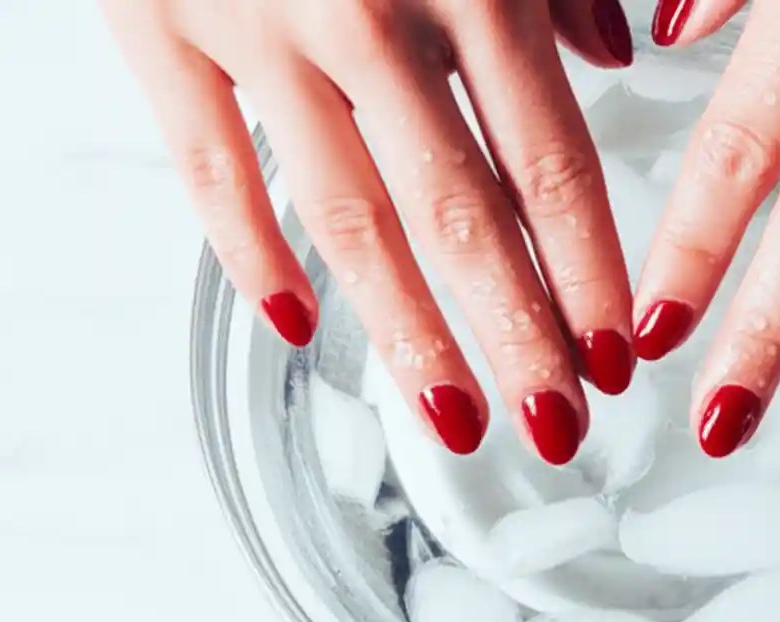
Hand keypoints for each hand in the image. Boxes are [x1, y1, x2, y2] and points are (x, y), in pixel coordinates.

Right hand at [102, 0, 636, 464]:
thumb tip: (616, 58)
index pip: (549, 161)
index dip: (589, 270)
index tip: (618, 354)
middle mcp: (371, 18)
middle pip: (460, 213)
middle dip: (517, 332)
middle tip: (559, 424)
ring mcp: (259, 32)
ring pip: (347, 216)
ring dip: (408, 331)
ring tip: (455, 415)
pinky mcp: (160, 36)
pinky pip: (207, 169)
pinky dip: (249, 254)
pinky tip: (300, 328)